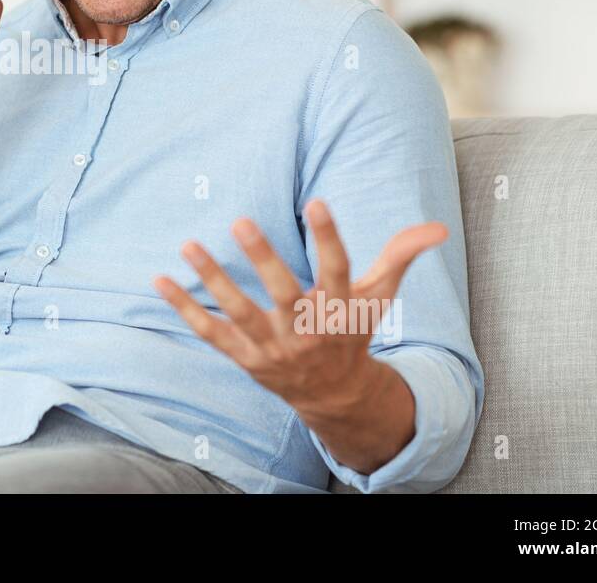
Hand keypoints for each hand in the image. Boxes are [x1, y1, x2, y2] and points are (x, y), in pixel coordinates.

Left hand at [153, 198, 447, 415]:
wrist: (334, 395)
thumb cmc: (353, 331)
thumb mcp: (379, 296)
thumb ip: (401, 256)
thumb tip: (437, 227)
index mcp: (340, 311)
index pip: (337, 270)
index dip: (330, 236)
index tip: (317, 201)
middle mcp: (306, 332)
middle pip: (283, 294)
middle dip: (263, 259)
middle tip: (241, 220)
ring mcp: (272, 347)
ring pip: (239, 312)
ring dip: (212, 280)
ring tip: (189, 244)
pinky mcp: (245, 356)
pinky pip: (210, 332)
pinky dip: (184, 309)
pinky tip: (160, 280)